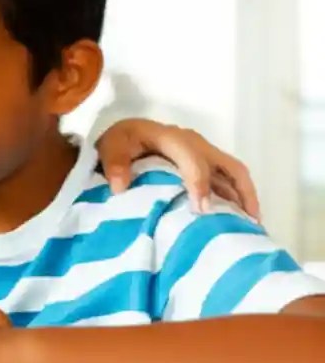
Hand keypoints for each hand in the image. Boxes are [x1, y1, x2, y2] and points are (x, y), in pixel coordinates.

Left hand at [97, 118, 258, 219]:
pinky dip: (236, 198)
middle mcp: (196, 145)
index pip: (193, 161)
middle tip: (248, 221)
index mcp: (173, 138)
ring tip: (252, 226)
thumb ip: (114, 164)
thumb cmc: (121, 142)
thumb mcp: (111, 146)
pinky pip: (227, 181)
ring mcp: (204, 155)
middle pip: (229, 166)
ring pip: (234, 175)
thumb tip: (120, 186)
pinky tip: (239, 219)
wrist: (125, 136)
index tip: (201, 209)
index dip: (199, 184)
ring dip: (246, 198)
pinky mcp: (205, 166)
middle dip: (241, 192)